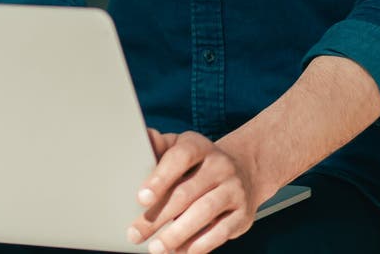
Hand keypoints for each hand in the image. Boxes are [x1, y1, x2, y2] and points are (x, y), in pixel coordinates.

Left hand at [128, 129, 259, 253]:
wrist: (243, 171)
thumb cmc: (200, 162)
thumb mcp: (181, 147)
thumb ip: (160, 145)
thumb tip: (143, 137)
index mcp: (200, 146)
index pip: (180, 158)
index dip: (160, 178)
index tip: (141, 199)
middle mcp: (220, 165)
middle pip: (186, 192)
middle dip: (158, 216)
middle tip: (136, 233)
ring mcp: (234, 189)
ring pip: (203, 213)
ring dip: (177, 234)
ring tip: (156, 248)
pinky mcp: (242, 214)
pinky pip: (220, 233)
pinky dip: (198, 245)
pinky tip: (180, 252)